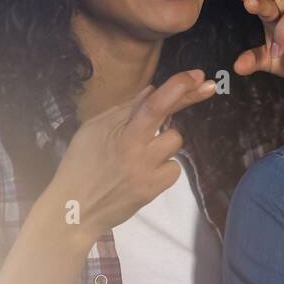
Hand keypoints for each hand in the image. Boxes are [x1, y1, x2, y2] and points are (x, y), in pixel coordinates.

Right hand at [48, 70, 215, 238]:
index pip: (151, 104)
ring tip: (143, 152)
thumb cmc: (81, 164)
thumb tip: (152, 91)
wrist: (75, 208)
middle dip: (189, 96)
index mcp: (117, 132)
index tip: (196, 75)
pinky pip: (174, 168)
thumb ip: (124, 110)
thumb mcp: (93, 130)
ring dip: (165, 142)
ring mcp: (146, 170)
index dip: (176, 87)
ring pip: (174, 142)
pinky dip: (165, 166)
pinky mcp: (154, 189)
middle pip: (169, 117)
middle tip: (208, 85)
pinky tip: (146, 172)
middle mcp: (134, 149)